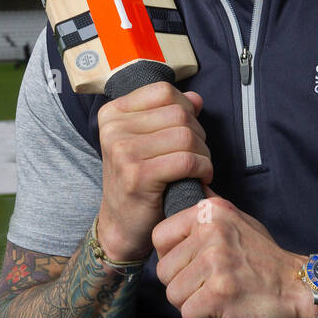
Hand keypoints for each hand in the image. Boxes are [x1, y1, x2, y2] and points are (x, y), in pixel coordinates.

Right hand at [95, 82, 213, 262]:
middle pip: (179, 114)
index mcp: (113, 113)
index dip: (186, 109)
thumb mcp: (149, 141)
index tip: (187, 131)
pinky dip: (203, 169)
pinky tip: (201, 178)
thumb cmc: (139, 179)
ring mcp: (122, 151)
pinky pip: (187, 161)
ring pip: (186, 136)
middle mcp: (113, 128)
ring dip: (204, 153)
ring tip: (199, 167)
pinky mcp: (137, 175)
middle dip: (199, 134)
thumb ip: (170, 114)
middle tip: (197, 155)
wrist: (122, 225)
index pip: (163, 92)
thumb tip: (195, 98)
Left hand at [152, 187, 315, 317]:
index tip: (189, 269)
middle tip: (205, 290)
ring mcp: (216, 261)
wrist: (302, 289)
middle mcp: (211, 231)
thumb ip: (209, 215)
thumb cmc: (268, 262)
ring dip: (190, 307)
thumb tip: (185, 195)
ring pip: (173, 294)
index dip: (170, 259)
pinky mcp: (220, 292)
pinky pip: (188, 314)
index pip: (159, 236)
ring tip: (212, 304)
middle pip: (164, 270)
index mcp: (211, 211)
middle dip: (181, 287)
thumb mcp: (240, 221)